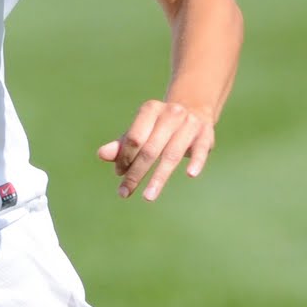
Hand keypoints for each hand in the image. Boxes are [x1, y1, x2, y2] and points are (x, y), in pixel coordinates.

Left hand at [98, 99, 214, 201]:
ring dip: (159, 178)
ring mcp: (189, 123)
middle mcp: (170, 113)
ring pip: (172, 154)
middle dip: (136, 173)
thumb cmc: (159, 126)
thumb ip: (122, 145)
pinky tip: (190, 175)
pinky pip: (200, 150)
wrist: (193, 109)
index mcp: (150, 110)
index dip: (124, 157)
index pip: (134, 138)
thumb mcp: (140, 132)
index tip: (119, 173)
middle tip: (124, 193)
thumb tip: (101, 155)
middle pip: (150, 149)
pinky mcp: (206, 134)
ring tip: (148, 197)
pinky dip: (196, 161)